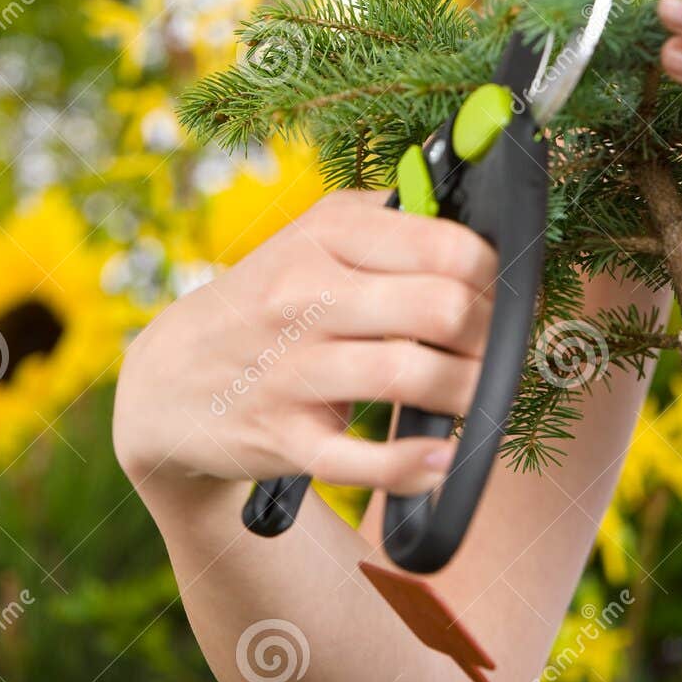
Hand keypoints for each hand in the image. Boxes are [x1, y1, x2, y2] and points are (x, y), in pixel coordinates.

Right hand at [112, 188, 496, 498]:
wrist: (170, 375)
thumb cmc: (270, 296)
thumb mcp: (316, 235)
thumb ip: (392, 218)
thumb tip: (478, 215)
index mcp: (328, 235)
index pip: (445, 246)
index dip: (496, 276)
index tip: (510, 294)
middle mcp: (307, 294)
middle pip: (439, 309)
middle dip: (491, 336)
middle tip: (500, 349)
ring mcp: (292, 368)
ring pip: (410, 377)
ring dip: (469, 395)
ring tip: (480, 397)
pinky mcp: (282, 436)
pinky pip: (359, 459)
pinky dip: (411, 466)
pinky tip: (443, 459)